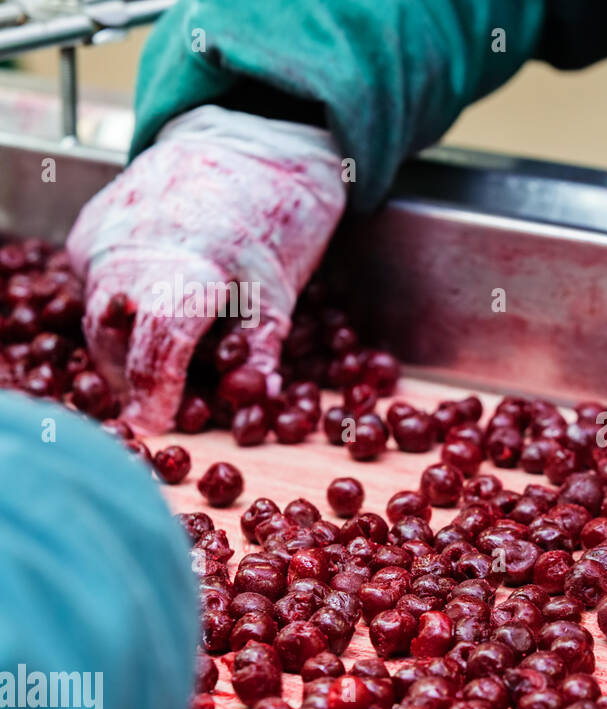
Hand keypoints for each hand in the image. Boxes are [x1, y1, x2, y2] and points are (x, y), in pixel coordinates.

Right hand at [67, 106, 345, 432]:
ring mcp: (102, 232)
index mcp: (189, 264)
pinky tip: (146, 313)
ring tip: (150, 368)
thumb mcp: (281, 292)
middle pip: (111, 333)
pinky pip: (93, 282)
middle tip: (152, 406)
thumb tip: (255, 403)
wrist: (246, 148)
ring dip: (119, 346)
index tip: (153, 425)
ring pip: (95, 310)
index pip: (157, 341)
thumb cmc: (276, 223)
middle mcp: (132, 246)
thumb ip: (261, 350)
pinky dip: (115, 308)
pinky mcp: (88, 227)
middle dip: (128, 376)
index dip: (154, 389)